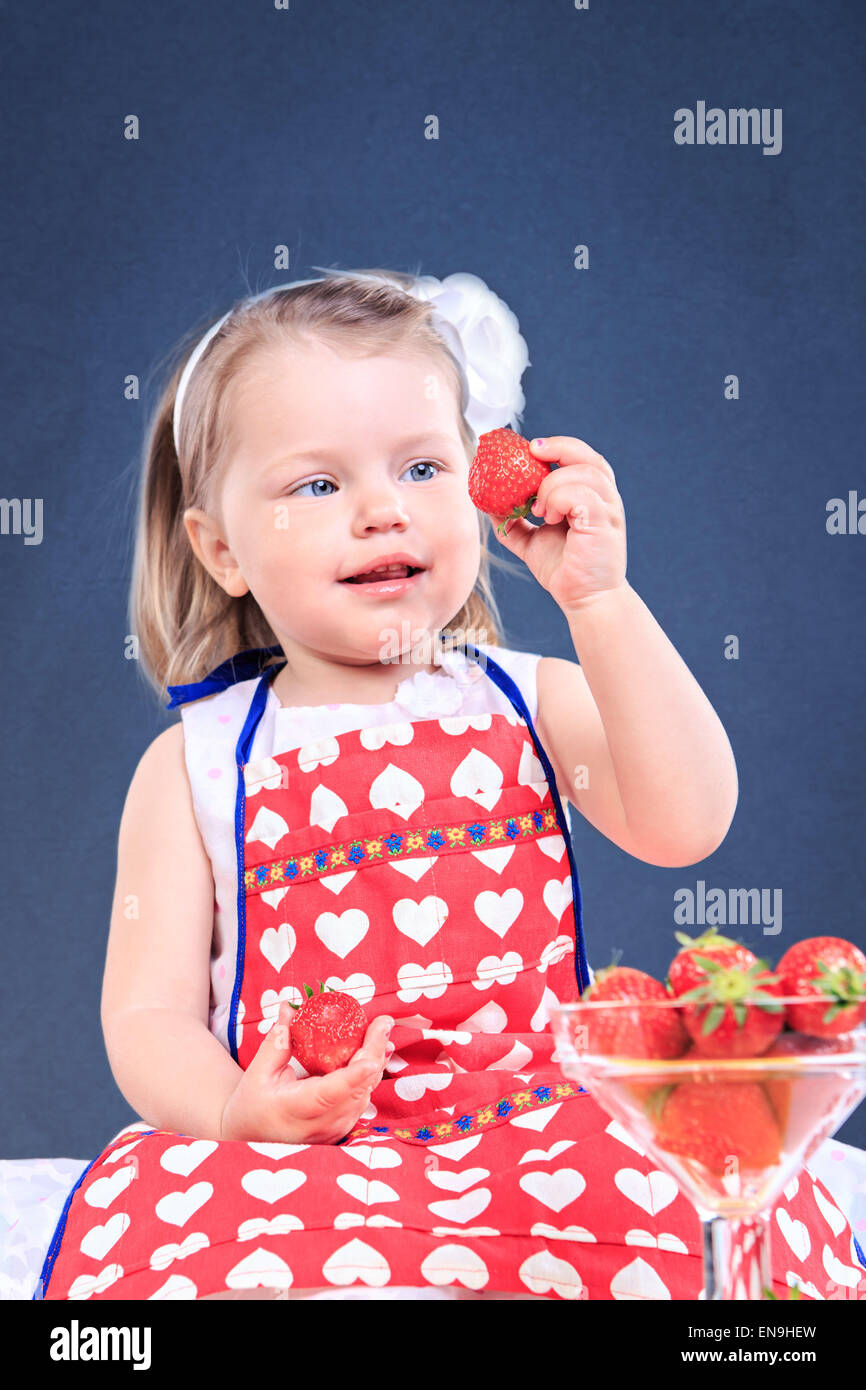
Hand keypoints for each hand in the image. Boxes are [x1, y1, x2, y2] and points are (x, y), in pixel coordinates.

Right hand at [220, 1002, 393, 1143]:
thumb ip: (278, 1039)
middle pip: (356, 1090)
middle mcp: (320, 1123)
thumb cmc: (252, 1102)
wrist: (249, 1134)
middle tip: (383, 1023)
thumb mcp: (258, 1071)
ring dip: (375, 1061)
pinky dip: (370, 1074)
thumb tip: (290, 1006)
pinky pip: (362, 1098)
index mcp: (295, 1109)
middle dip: (373, 1054)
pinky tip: (376, 1051)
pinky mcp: (341, 1127)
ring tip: (382, 1030)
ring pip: (364, 1094)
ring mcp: (333, 1129)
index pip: (330, 1094)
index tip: (371, 1058)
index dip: (353, 1077)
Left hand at [492, 436, 626, 614]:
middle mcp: (605, 499)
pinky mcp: (604, 523)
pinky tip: (548, 519)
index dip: (558, 446)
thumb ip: (515, 523)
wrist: (585, 600)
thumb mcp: (532, 541)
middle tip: (531, 452)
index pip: (582, 458)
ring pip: (583, 473)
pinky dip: (558, 500)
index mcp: (591, 497)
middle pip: (589, 456)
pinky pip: (581, 495)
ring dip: (552, 484)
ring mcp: (608, 510)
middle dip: (559, 447)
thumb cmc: (565, 570)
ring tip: (538, 510)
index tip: (530, 448)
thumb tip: (489, 506)